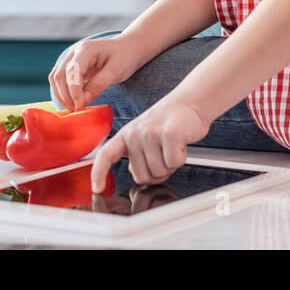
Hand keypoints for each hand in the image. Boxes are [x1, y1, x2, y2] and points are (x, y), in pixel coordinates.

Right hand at [49, 33, 147, 110]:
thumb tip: (83, 101)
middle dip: (65, 95)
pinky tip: (71, 102)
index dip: (74, 90)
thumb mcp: (116, 71)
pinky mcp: (72, 66)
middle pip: (60, 75)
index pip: (73, 71)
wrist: (129, 47)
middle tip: (75, 110)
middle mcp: (74, 52)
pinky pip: (60, 79)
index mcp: (86, 49)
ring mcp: (71, 58)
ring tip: (73, 109)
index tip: (80, 106)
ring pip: (56, 77)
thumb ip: (99, 85)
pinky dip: (62, 91)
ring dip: (61, 94)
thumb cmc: (125, 57)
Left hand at [90, 94, 209, 193]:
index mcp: (126, 134)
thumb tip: (135, 173)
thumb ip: (136, 154)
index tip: (97, 189)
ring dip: (170, 165)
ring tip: (172, 146)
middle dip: (156, 173)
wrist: (191, 101)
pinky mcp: (169, 135)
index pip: (105, 155)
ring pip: (159, 172)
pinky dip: (181, 158)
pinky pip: (174, 163)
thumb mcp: (145, 134)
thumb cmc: (170, 121)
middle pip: (141, 176)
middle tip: (164, 154)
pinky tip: (181, 144)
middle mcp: (135, 133)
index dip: (98, 174)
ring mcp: (151, 133)